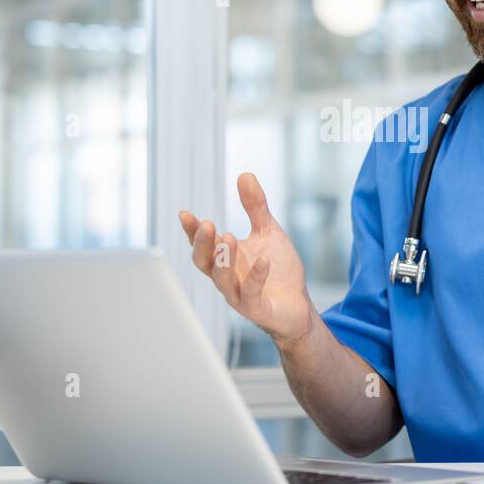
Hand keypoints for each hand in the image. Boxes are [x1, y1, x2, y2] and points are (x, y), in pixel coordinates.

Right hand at [179, 173, 315, 349]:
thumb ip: (255, 207)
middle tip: (206, 224)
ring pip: (222, 280)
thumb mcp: (267, 232)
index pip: (202, 244)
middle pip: (203, 262)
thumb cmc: (279, 270)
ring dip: (223, 260)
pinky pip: (251, 295)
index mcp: (225, 259)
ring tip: (228, 238)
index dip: (192, 231)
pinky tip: (264, 260)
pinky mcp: (257, 309)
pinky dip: (256, 277)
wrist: (298, 305)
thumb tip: (245, 175)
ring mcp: (239, 295)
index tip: (185, 213)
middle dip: (202, 244)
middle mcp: (227, 277)